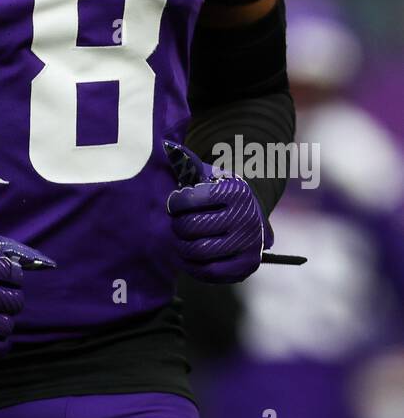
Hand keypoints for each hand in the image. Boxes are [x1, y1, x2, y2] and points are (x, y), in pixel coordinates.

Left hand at [164, 141, 271, 283]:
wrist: (249, 215)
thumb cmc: (218, 192)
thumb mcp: (207, 175)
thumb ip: (187, 163)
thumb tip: (167, 145)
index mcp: (236, 191)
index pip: (192, 199)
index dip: (175, 203)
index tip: (172, 204)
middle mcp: (247, 217)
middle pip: (193, 227)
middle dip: (177, 226)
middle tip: (175, 224)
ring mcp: (249, 243)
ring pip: (199, 251)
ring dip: (182, 247)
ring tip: (178, 240)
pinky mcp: (247, 266)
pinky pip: (210, 272)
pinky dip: (193, 266)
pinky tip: (187, 256)